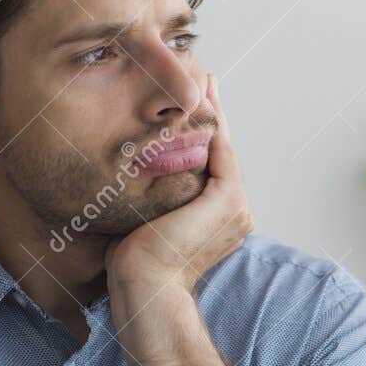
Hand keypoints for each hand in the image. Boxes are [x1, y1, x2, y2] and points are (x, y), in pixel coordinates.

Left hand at [103, 72, 252, 306]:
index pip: (212, 166)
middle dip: (213, 114)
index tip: (193, 103)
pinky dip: (215, 124)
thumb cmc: (135, 266)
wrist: (144, 288)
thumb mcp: (146, 219)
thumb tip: (130, 168)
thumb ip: (152, 195)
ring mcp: (236, 209)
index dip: (203, 132)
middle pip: (222, 152)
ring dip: (215, 111)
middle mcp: (236, 214)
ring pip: (224, 148)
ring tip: (204, 78)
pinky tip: (204, 97)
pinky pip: (223, 152)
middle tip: (204, 77)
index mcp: (219, 221)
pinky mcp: (228, 201)